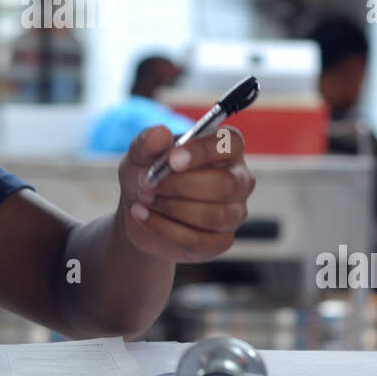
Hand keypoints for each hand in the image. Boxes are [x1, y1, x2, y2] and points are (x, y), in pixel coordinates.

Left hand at [117, 124, 255, 261]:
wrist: (138, 208)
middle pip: (225, 184)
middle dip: (180, 185)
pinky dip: (165, 229)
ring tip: (144, 199)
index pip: (230, 144)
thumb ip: (147, 143)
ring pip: (213, 215)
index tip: (171, 160)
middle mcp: (238, 180)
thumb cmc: (149, 173)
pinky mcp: (220, 242)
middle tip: (147, 184)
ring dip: (171, 208)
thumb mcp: (140, 154)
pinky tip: (143, 216)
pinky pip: (199, 240)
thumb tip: (160, 133)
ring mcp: (234, 213)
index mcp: (225, 149)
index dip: (203, 151)